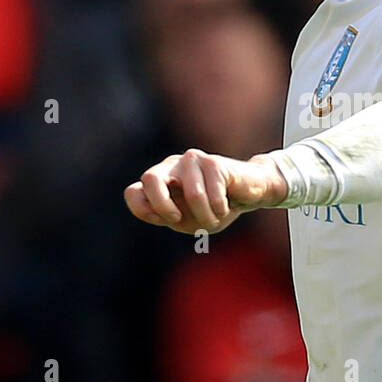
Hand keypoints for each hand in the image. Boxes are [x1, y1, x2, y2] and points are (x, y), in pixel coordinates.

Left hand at [124, 149, 287, 235]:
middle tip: (178, 219)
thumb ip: (167, 216)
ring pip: (193, 195)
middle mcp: (171, 166)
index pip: (134, 192)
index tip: (161, 222)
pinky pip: (214, 194)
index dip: (142, 209)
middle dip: (162, 204)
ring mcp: (191, 160)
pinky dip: (220, 209)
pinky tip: (227, 205)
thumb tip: (156, 210)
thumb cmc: (213, 209)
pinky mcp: (213, 161)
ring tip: (215, 219)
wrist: (247, 193)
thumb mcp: (187, 221)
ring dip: (206, 217)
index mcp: (160, 182)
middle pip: (150, 178)